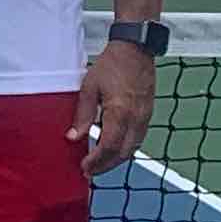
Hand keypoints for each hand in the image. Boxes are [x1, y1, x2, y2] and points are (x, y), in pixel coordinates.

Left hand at [71, 39, 156, 179]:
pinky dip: (125, 148)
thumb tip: (73, 137)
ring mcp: (145, 116)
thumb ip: (82, 115)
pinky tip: (113, 148)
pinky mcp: (148, 113)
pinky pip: (138, 138)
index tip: (84, 168)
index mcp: (120, 112)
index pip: (109, 146)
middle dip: (106, 166)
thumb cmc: (112, 65)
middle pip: (123, 153)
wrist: (135, 50)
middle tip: (90, 171)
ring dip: (116, 159)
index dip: (96, 161)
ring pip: (133, 147)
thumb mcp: (89, 88)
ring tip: (99, 164)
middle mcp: (136, 118)